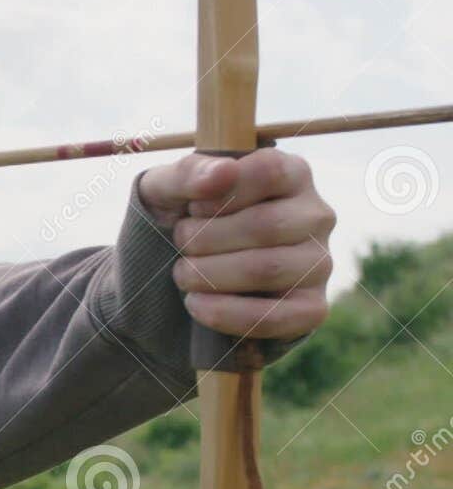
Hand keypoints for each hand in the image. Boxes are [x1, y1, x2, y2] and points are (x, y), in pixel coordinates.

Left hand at [138, 149, 334, 340]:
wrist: (175, 272)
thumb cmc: (183, 218)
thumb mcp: (170, 189)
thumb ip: (190, 173)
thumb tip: (223, 171)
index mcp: (291, 174)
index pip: (269, 171)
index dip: (221, 193)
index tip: (193, 207)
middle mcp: (315, 215)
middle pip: (266, 225)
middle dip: (205, 238)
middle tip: (181, 243)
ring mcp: (319, 263)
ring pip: (267, 269)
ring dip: (209, 274)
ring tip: (184, 273)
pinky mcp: (311, 307)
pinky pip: (277, 317)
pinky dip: (225, 314)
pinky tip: (196, 304)